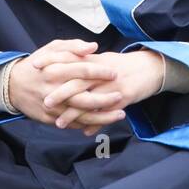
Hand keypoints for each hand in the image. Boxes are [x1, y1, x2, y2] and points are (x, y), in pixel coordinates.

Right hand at [7, 40, 127, 129]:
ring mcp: (52, 108)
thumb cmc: (37, 65)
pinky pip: (73, 123)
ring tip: (121, 114)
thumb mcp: (51, 49)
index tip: (114, 72)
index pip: (82, 70)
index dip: (100, 72)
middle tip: (120, 95)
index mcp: (54, 70)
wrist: (12, 86)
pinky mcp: (50, 119)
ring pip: (81, 115)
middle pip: (84, 97)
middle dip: (105, 98)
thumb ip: (73, 46)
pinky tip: (104, 121)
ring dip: (103, 116)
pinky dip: (89, 124)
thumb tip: (94, 47)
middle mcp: (53, 91)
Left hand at [43, 49, 165, 135]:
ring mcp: (113, 85)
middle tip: (44, 101)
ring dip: (74, 113)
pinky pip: (107, 112)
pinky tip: (84, 132)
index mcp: (95, 58)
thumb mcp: (104, 59)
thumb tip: (66, 64)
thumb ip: (85, 61)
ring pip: (90, 99)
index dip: (52, 60)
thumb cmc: (126, 65)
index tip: (35, 65)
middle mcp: (102, 71)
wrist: (153, 67)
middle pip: (77, 80)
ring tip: (59, 123)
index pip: (70, 57)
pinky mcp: (124, 97)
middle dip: (60, 92)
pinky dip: (95, 122)